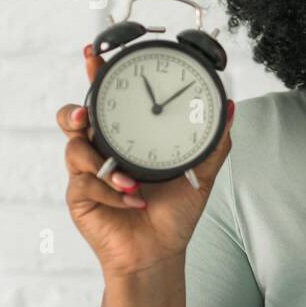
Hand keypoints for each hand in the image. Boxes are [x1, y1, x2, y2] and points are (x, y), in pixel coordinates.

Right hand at [58, 44, 235, 277]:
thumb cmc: (174, 212)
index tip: (94, 54)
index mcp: (125, 137)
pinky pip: (86, 184)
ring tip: (131, 180)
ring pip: (74, 150)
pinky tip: (133, 201)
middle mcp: (102, 150)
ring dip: (103, 164)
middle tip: (85, 116)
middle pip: (74, 118)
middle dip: (75, 112)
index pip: (106, 100)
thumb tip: (231, 105)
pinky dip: (112, 192)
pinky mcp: (80, 197)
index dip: (96, 75)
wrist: (160, 252)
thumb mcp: (202, 173)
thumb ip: (214, 141)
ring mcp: (87, 173)